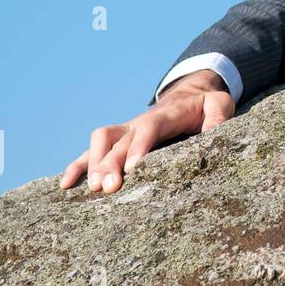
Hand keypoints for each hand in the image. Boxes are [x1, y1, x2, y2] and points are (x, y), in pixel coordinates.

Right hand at [59, 69, 234, 193]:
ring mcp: (125, 130)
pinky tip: (65, 185)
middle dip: (111, 163)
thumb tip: (213, 131)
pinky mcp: (117, 140)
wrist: (188, 95)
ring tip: (92, 189)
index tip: (133, 168)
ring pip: (100, 140)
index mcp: (164, 115)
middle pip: (120, 139)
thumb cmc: (204, 105)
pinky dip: (77, 165)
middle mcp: (139, 122)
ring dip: (92, 163)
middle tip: (109, 189)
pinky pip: (91, 150)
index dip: (139, 146)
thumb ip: (218, 115)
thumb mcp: (219, 103)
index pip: (149, 128)